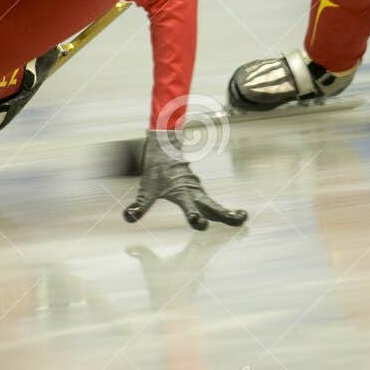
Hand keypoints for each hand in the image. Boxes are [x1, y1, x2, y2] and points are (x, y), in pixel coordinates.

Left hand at [123, 131, 247, 229]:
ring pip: (216, 205)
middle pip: (213, 207)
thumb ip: (140, 205)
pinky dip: (223, 212)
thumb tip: (128, 217)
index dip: (195, 216)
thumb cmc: (156, 170)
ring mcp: (199, 192)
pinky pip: (213, 204)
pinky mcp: (199, 191)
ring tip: (241, 219)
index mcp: (183, 192)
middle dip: (226, 215)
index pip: (191, 207)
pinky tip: (231, 218)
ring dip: (228, 214)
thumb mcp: (146, 188)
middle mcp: (194, 192)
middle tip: (240, 220)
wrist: (165, 148)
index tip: (199, 222)